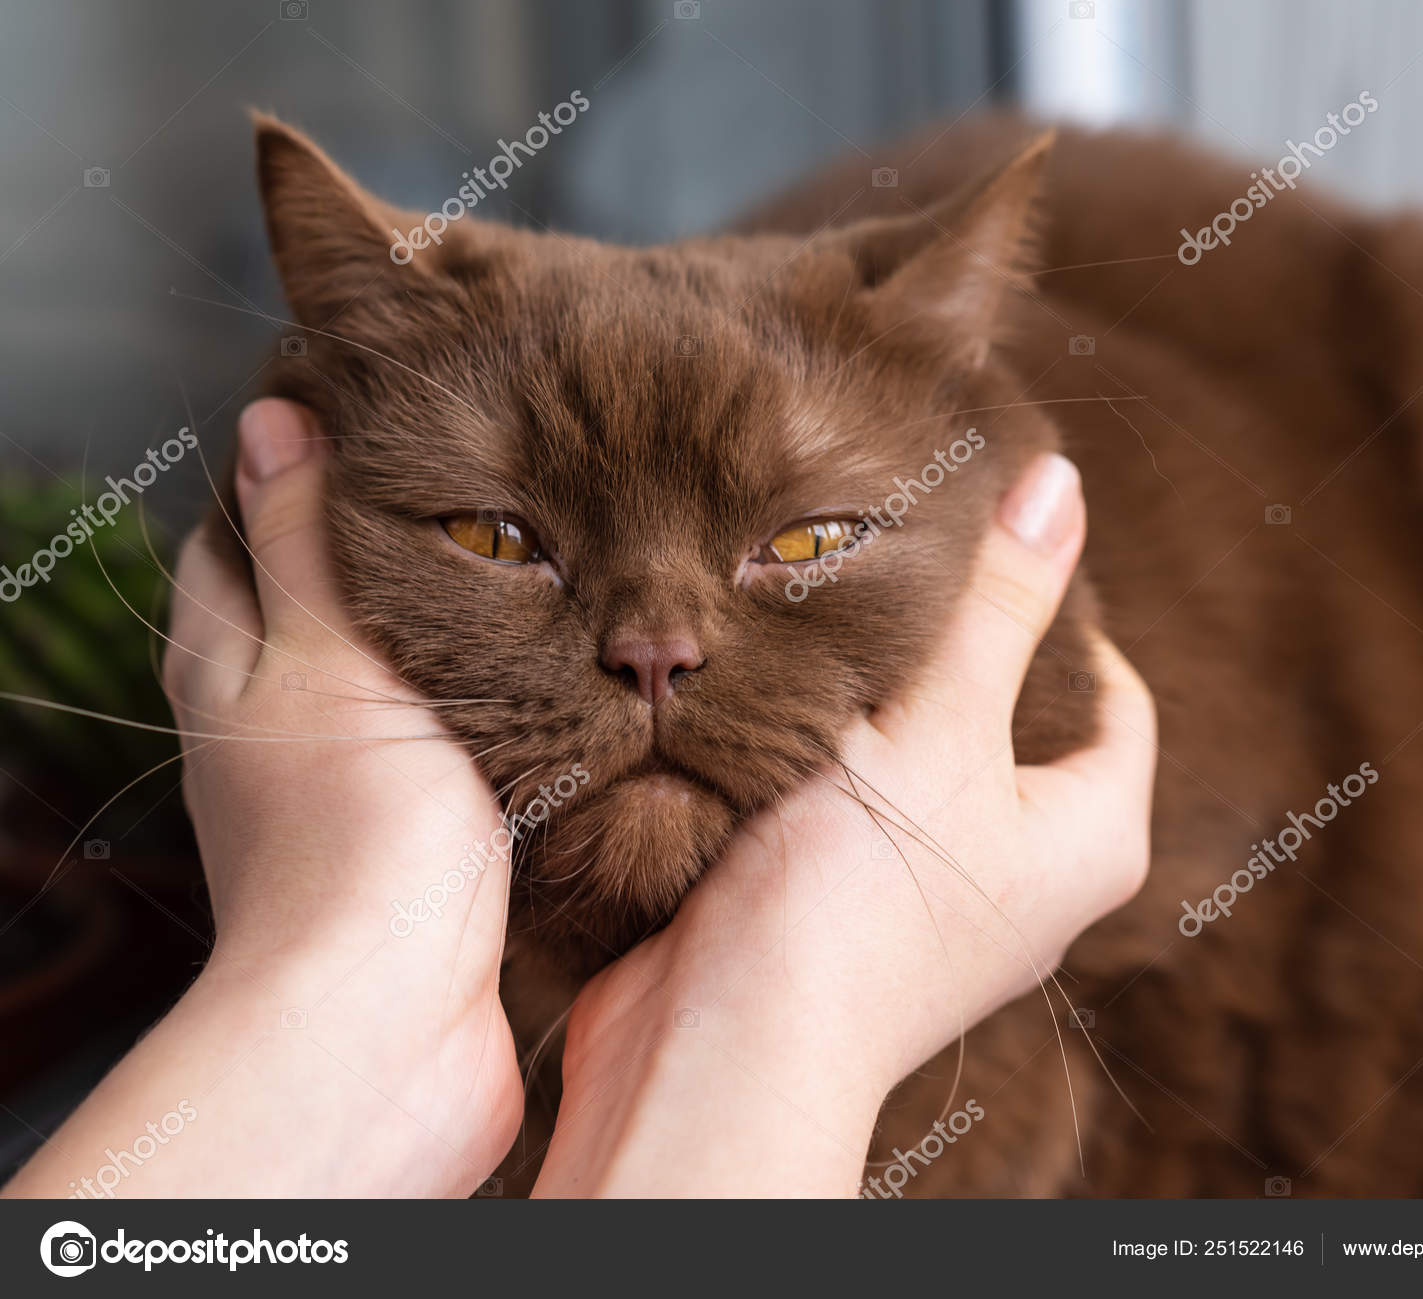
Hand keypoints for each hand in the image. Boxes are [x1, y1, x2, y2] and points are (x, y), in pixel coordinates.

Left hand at [8, 399, 520, 1197]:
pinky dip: (475, 697)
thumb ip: (309, 544)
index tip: (371, 418)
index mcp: (226, 662)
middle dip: (377, 544)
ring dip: (439, 624)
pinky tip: (539, 677)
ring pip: (384, 670)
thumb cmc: (354, 839)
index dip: (284, 468)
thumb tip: (277, 422)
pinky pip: (436, 737)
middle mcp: (269, 719)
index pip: (230, 532)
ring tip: (520, 564)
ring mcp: (339, 780)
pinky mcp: (407, 836)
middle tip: (471, 484)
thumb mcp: (332, 656)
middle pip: (311, 600)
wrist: (395, 1019)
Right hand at [540, 452, 1155, 1195]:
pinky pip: (850, 793)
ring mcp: (929, 896)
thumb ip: (1000, 609)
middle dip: (957, 644)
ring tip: (828, 606)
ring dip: (876, 692)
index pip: (1115, 699)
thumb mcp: (944, 730)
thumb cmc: (855, 901)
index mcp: (1088, 840)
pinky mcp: (840, 903)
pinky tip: (775, 684)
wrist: (716, 1045)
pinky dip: (821, 741)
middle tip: (899, 558)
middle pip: (1012, 719)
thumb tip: (1060, 486)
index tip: (994, 543)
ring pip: (921, 752)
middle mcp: (1023, 877)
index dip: (1067, 614)